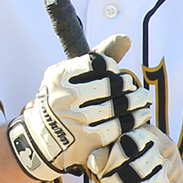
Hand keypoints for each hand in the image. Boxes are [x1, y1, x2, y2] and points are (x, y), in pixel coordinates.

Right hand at [6, 35, 151, 180]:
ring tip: (142, 98)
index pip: (96, 63)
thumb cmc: (63, 99)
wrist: (40, 138)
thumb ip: (99, 56)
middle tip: (135, 87)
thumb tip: (127, 39)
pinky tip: (141, 115)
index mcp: (59, 76)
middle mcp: (63, 97)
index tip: (116, 71)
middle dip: (127, 85)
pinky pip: (115, 129)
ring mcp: (73, 121)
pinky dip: (132, 120)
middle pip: (108, 86)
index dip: (111, 66)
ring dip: (135, 102)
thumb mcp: (71, 75)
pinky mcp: (83, 142)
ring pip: (114, 108)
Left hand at [92, 122, 182, 182]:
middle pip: (128, 174)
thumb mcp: (120, 154)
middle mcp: (166, 152)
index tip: (107, 172)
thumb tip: (93, 162)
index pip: (123, 149)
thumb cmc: (138, 166)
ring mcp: (173, 177)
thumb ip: (104, 154)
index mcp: (150, 135)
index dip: (109, 165)